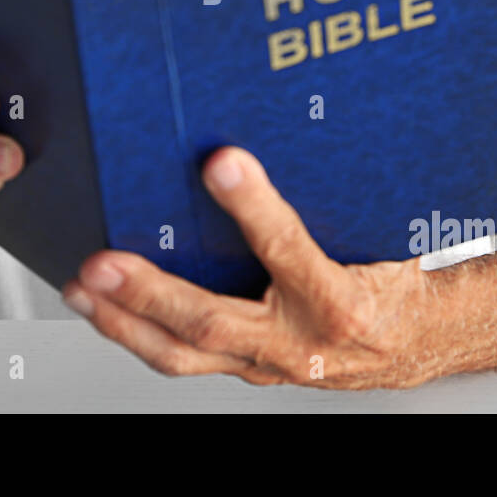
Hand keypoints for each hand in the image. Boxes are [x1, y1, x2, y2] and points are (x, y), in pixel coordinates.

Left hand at [63, 147, 439, 388]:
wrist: (414, 345)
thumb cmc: (393, 285)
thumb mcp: (381, 234)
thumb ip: (333, 196)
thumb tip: (287, 127)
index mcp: (339, 302)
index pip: (289, 249)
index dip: (253, 206)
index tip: (222, 161)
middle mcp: (299, 343)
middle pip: (210, 322)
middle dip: (148, 292)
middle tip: (102, 262)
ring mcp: (266, 364)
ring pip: (183, 354)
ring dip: (124, 321)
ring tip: (83, 289)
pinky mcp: (247, 368)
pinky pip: (185, 357)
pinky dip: (139, 332)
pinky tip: (106, 308)